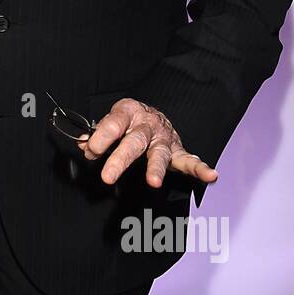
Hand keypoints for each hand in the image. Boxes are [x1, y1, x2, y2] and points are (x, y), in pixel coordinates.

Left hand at [78, 99, 218, 190]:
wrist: (155, 114)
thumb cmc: (129, 121)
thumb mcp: (111, 121)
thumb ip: (97, 134)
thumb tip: (83, 143)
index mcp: (128, 112)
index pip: (113, 124)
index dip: (100, 138)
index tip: (90, 151)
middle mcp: (147, 124)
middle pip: (134, 141)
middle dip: (120, 159)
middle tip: (107, 176)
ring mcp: (164, 138)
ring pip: (159, 153)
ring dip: (155, 168)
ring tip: (153, 182)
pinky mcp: (178, 151)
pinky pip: (190, 160)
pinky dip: (200, 169)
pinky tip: (210, 176)